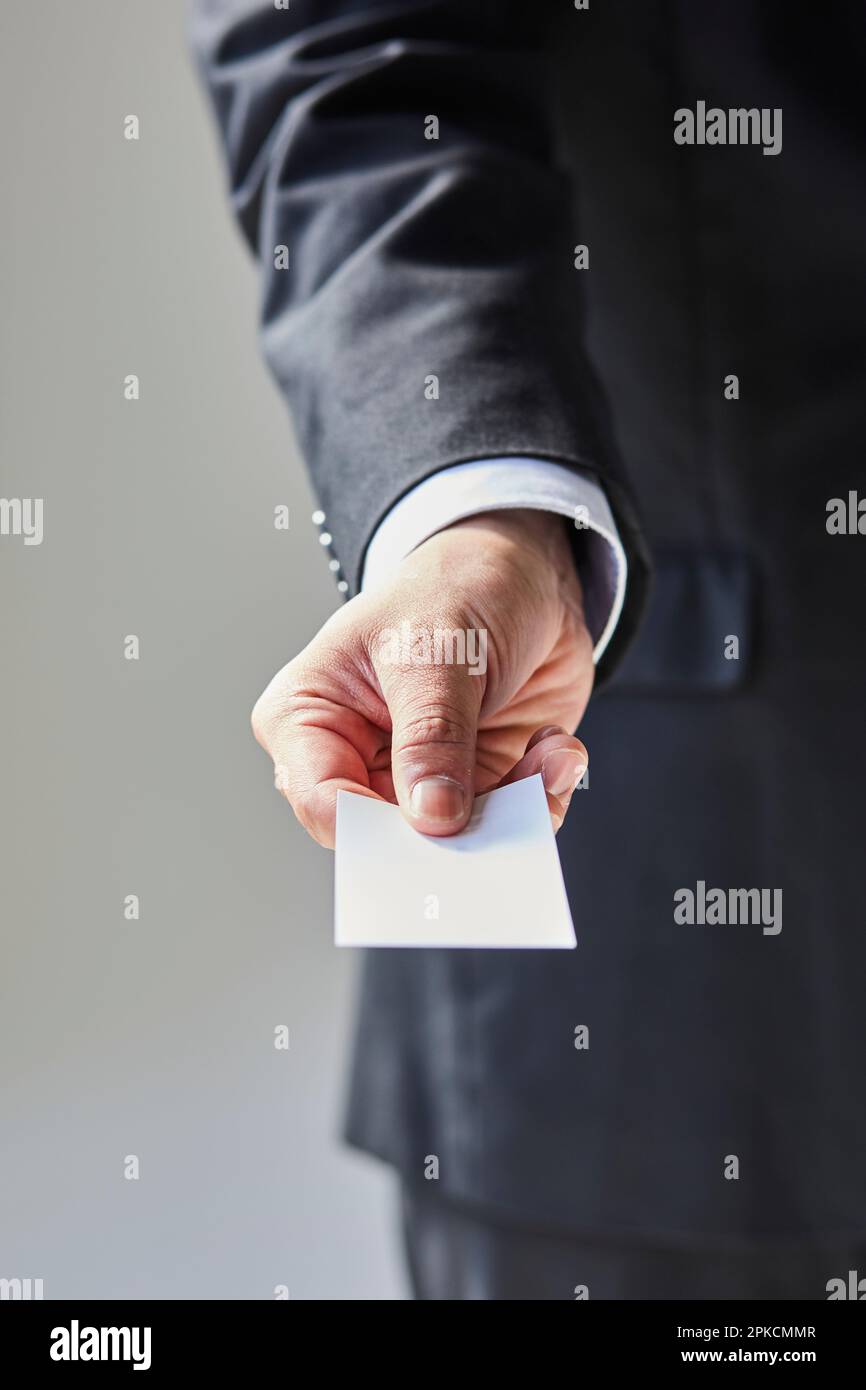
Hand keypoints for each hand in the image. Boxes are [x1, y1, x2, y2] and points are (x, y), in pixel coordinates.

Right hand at [251, 509, 593, 847]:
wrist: (525, 578)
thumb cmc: (453, 590)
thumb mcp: (435, 652)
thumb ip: (431, 737)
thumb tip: (432, 818)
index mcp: (309, 718)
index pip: (322, 801)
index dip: (376, 829)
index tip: (437, 822)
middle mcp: (356, 759)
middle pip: (388, 840)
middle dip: (457, 834)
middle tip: (510, 808)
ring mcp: (419, 780)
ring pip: (456, 844)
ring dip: (517, 809)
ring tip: (551, 756)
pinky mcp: (477, 786)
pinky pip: (507, 825)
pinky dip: (542, 795)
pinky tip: (555, 748)